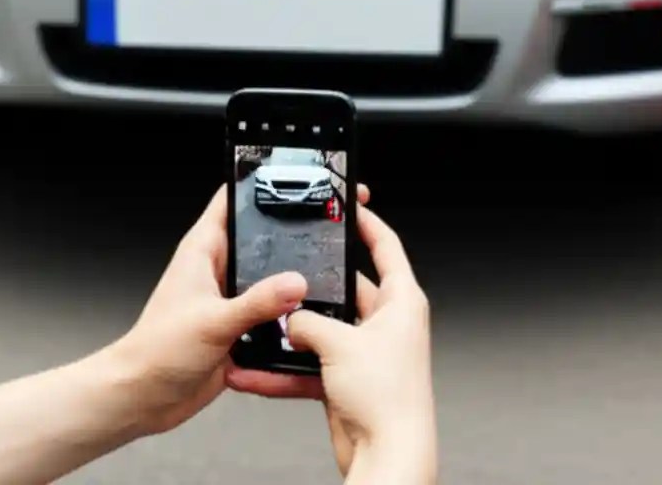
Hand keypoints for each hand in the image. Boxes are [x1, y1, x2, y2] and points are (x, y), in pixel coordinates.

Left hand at [107, 184, 368, 435]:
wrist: (144, 396)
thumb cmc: (156, 350)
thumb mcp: (212, 320)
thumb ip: (257, 301)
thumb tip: (296, 282)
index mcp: (202, 251)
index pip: (231, 201)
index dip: (257, 183)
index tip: (289, 173)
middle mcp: (216, 269)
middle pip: (259, 239)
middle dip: (288, 236)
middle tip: (323, 228)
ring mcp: (228, 298)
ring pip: (269, 277)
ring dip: (289, 282)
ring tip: (322, 276)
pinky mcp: (237, 326)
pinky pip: (271, 313)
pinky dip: (287, 316)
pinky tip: (305, 320)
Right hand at [227, 205, 435, 482]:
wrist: (387, 454)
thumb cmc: (388, 398)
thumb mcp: (340, 343)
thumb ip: (308, 322)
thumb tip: (292, 320)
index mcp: (402, 302)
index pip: (386, 247)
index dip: (367, 224)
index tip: (349, 208)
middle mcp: (388, 325)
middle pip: (346, 291)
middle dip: (312, 290)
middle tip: (288, 275)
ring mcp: (368, 354)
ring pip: (323, 331)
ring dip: (293, 335)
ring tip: (264, 330)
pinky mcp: (350, 381)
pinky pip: (311, 365)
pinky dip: (286, 370)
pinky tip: (259, 372)